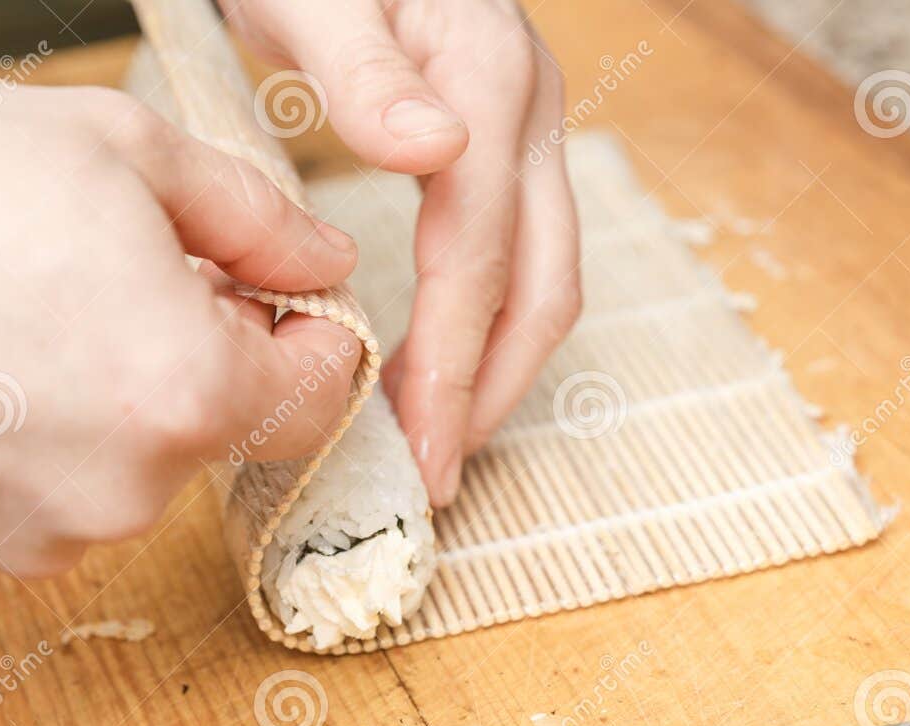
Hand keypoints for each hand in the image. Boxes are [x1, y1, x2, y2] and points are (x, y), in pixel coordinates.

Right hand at [0, 62, 361, 575]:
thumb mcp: (116, 150)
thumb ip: (254, 219)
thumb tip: (323, 260)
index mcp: (189, 393)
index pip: (319, 390)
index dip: (304, 325)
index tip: (257, 285)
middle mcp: (132, 494)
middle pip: (224, 425)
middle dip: (196, 349)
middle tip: (107, 265)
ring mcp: (51, 535)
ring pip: (141, 460)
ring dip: (116, 392)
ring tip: (22, 305)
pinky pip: (63, 491)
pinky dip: (49, 436)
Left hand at [222, 0, 582, 505]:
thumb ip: (364, 69)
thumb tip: (432, 148)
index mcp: (486, 74)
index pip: (480, 249)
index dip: (454, 360)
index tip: (420, 445)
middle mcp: (530, 107)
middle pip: (545, 281)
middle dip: (493, 388)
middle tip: (434, 471)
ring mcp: (529, 127)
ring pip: (546, 276)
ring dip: (499, 367)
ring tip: (438, 437)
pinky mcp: (508, 143)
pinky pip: (520, 253)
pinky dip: (486, 323)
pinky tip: (438, 365)